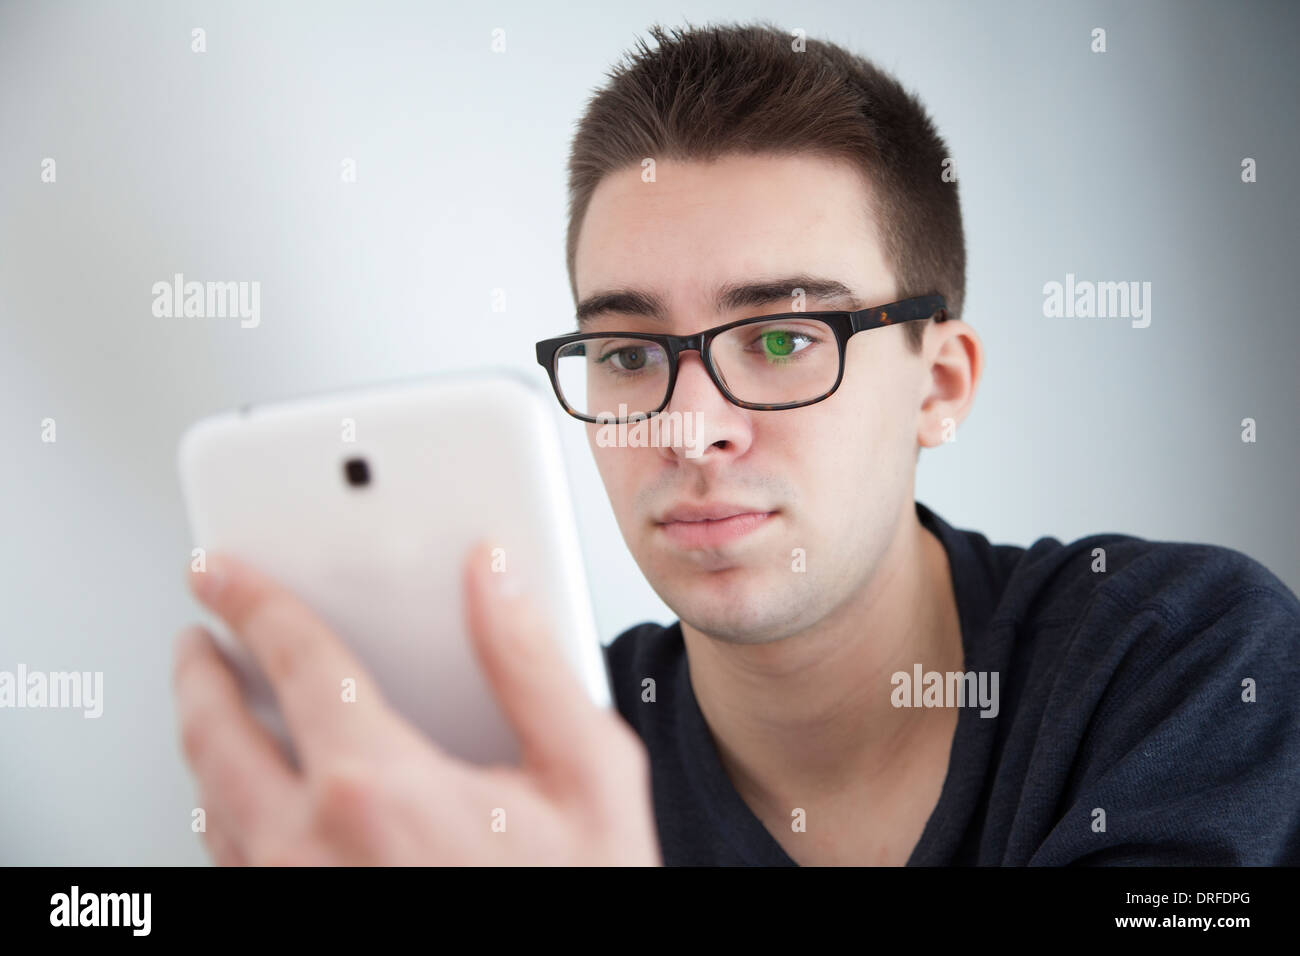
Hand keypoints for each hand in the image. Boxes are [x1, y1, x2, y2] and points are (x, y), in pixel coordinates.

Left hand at [171, 544, 661, 865]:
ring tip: (213, 708)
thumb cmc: (576, 900)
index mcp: (378, 789)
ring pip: (206, 805)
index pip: (293, 661)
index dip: (252, 602)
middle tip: (197, 636)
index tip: (224, 574)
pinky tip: (245, 801)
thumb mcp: (586, 778)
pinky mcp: (288, 927)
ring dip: (201, 744)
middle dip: (195, 673)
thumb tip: (494, 581)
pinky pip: (227, 866)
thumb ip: (530, 665)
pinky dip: (222, 814)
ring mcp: (288, 899)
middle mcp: (309, 848)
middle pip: (213, 735)